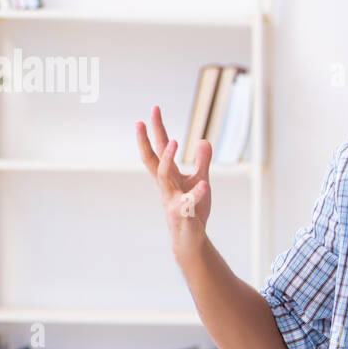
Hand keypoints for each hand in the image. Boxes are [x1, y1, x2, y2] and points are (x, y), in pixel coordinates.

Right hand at [136, 105, 211, 259]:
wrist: (190, 238)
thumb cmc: (193, 208)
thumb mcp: (200, 180)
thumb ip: (202, 161)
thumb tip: (203, 140)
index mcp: (169, 176)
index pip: (158, 150)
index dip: (155, 131)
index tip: (153, 110)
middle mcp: (166, 185)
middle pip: (153, 159)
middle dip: (147, 140)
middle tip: (143, 120)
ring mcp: (171, 199)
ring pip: (164, 177)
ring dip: (168, 159)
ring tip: (175, 141)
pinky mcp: (182, 214)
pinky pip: (188, 202)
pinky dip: (196, 193)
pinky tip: (205, 184)